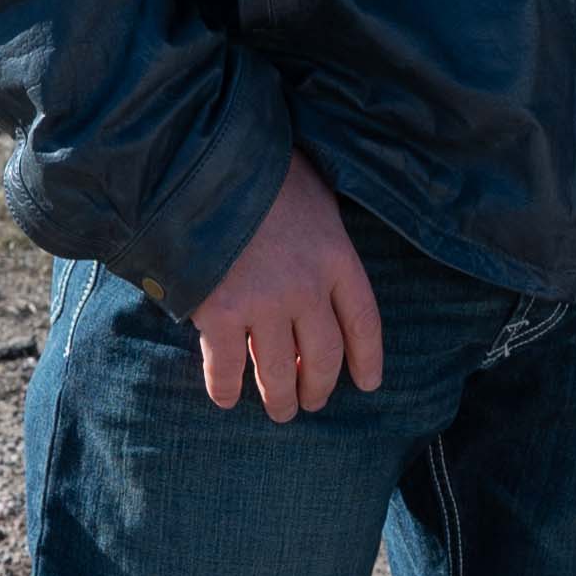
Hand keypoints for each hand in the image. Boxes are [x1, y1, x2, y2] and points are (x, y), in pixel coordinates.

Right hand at [192, 154, 385, 420]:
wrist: (206, 165)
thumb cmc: (262, 171)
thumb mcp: (315, 194)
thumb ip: (322, 235)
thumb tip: (319, 259)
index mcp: (337, 257)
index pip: (364, 322)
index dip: (368, 359)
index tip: (368, 384)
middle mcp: (307, 288)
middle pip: (324, 356)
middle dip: (319, 387)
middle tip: (312, 402)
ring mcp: (263, 303)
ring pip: (279, 372)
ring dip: (280, 398)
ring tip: (280, 411)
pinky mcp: (219, 313)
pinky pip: (226, 367)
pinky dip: (226, 388)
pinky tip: (227, 399)